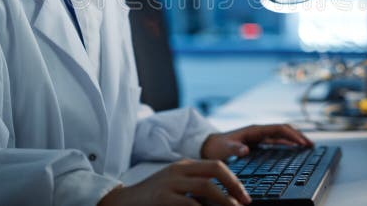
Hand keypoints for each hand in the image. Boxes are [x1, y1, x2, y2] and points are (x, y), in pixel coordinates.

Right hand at [97, 159, 250, 205]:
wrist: (121, 203)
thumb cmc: (152, 199)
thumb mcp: (175, 186)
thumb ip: (195, 188)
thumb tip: (224, 199)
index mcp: (183, 165)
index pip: (216, 165)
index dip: (234, 180)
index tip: (244, 196)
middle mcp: (178, 170)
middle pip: (214, 170)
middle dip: (234, 186)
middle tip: (245, 203)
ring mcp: (170, 183)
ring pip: (206, 187)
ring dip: (225, 201)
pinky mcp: (163, 199)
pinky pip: (190, 205)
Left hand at [200, 124, 313, 159]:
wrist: (208, 147)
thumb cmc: (216, 147)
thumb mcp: (224, 149)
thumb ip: (234, 148)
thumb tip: (245, 150)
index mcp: (254, 130)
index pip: (279, 129)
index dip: (292, 135)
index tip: (303, 143)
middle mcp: (259, 131)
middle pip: (283, 130)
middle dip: (298, 136)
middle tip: (311, 145)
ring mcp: (259, 136)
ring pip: (282, 135)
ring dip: (295, 139)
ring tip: (308, 147)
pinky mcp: (258, 142)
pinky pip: (277, 141)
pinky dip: (288, 144)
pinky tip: (294, 150)